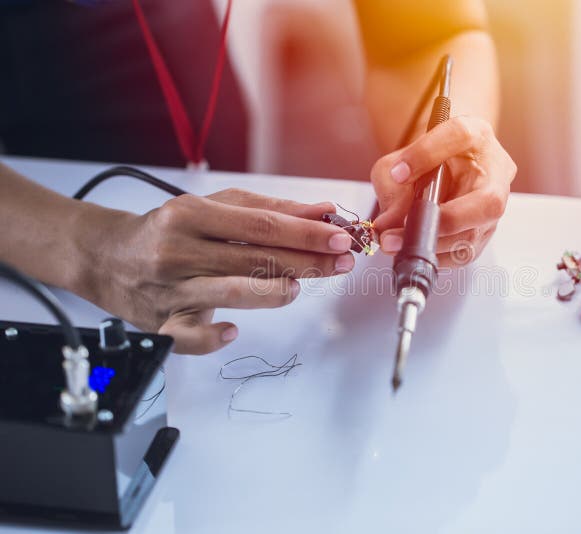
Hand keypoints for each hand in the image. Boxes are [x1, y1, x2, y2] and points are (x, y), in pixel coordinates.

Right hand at [82, 189, 354, 353]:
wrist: (107, 256)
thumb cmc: (171, 229)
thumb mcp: (215, 208)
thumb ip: (269, 210)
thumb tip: (322, 211)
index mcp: (190, 215)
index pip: (261, 226)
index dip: (305, 234)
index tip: (339, 237)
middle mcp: (177, 251)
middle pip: (254, 259)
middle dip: (306, 262)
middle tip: (341, 262)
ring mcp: (169, 289)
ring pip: (231, 293)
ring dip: (272, 292)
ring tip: (298, 287)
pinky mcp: (161, 324)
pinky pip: (189, 337)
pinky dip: (213, 336)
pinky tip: (235, 330)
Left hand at [371, 116, 516, 266]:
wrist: (439, 172)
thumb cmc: (422, 163)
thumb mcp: (400, 161)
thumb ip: (390, 183)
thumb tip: (388, 224)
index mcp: (475, 136)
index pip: (460, 135)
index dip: (427, 154)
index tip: (398, 172)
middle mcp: (494, 169)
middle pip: (488, 201)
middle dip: (444, 221)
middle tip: (406, 228)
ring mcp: (495, 205)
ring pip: (475, 234)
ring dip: (433, 244)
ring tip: (398, 242)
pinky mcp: (485, 232)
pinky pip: (465, 254)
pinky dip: (436, 256)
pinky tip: (414, 249)